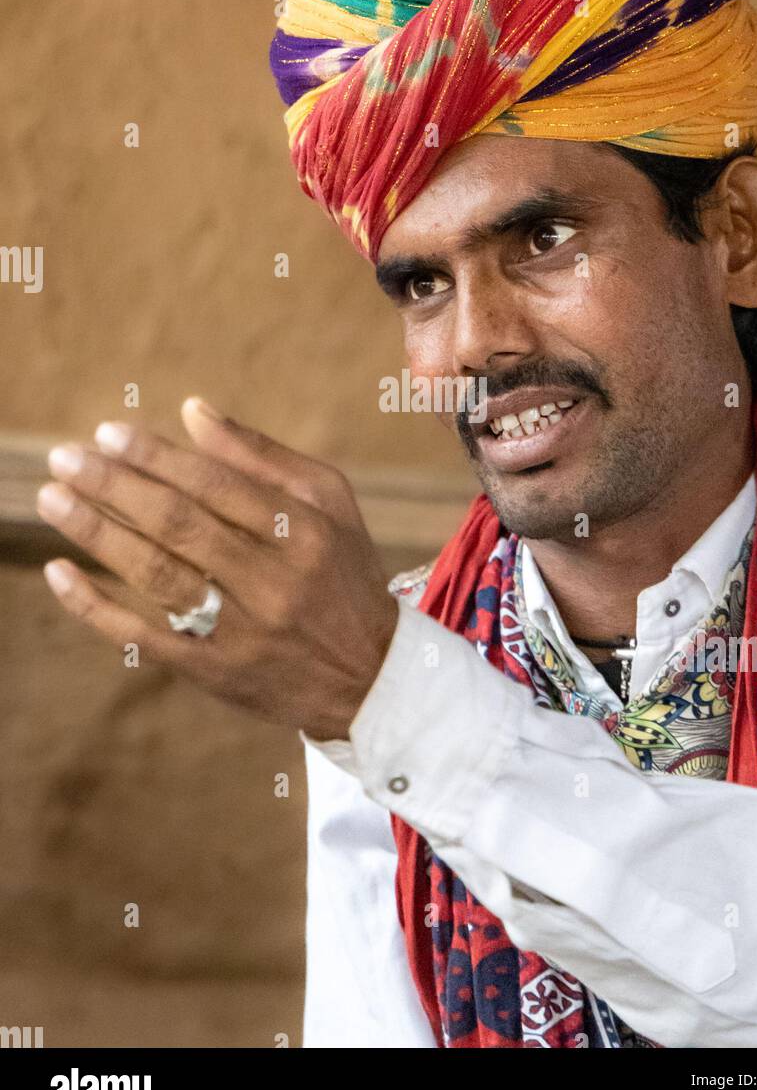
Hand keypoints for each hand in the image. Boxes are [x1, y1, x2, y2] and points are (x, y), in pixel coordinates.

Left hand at [36, 398, 398, 741]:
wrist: (370, 676)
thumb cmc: (342, 572)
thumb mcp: (328, 503)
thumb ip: (262, 456)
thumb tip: (192, 412)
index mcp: (303, 532)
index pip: (218, 486)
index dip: (158, 457)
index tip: (108, 432)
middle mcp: (273, 581)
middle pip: (181, 526)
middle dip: (116, 486)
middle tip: (65, 457)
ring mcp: (242, 631)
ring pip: (158, 576)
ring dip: (98, 534)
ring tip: (53, 498)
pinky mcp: (215, 672)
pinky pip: (145, 637)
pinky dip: (97, 606)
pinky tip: (60, 573)